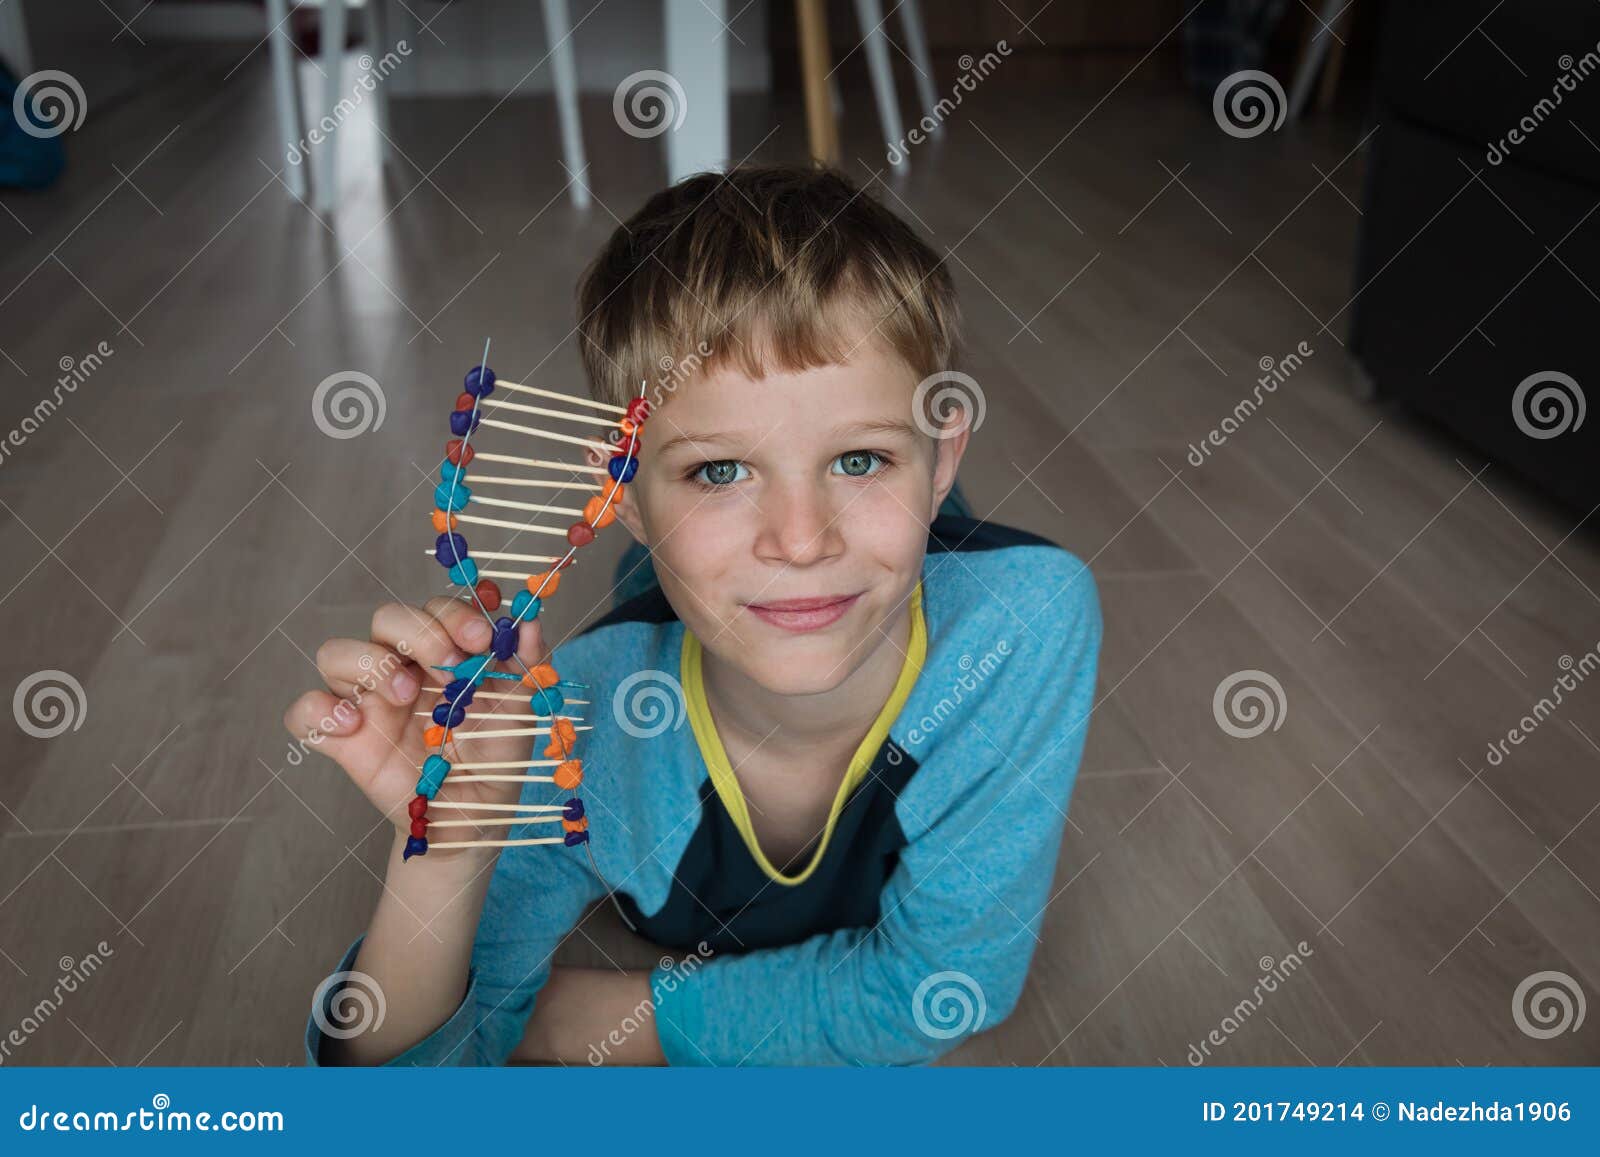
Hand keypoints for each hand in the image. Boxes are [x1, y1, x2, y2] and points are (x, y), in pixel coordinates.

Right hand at [284, 595, 557, 859]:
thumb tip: (533, 620)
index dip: (454, 612)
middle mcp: (401, 666)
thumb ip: (528, 663)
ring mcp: (368, 700)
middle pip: (386, 618)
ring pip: (335, 652)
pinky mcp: (343, 739)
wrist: (474, 815)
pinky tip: (354, 725)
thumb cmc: (495, 755)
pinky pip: (303, 711)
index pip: (435, 607)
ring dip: (370, 663)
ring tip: (406, 696)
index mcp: (443, 650)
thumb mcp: (521, 710)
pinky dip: (320, 710)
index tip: (482, 636)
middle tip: (449, 662)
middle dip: (419, 630)